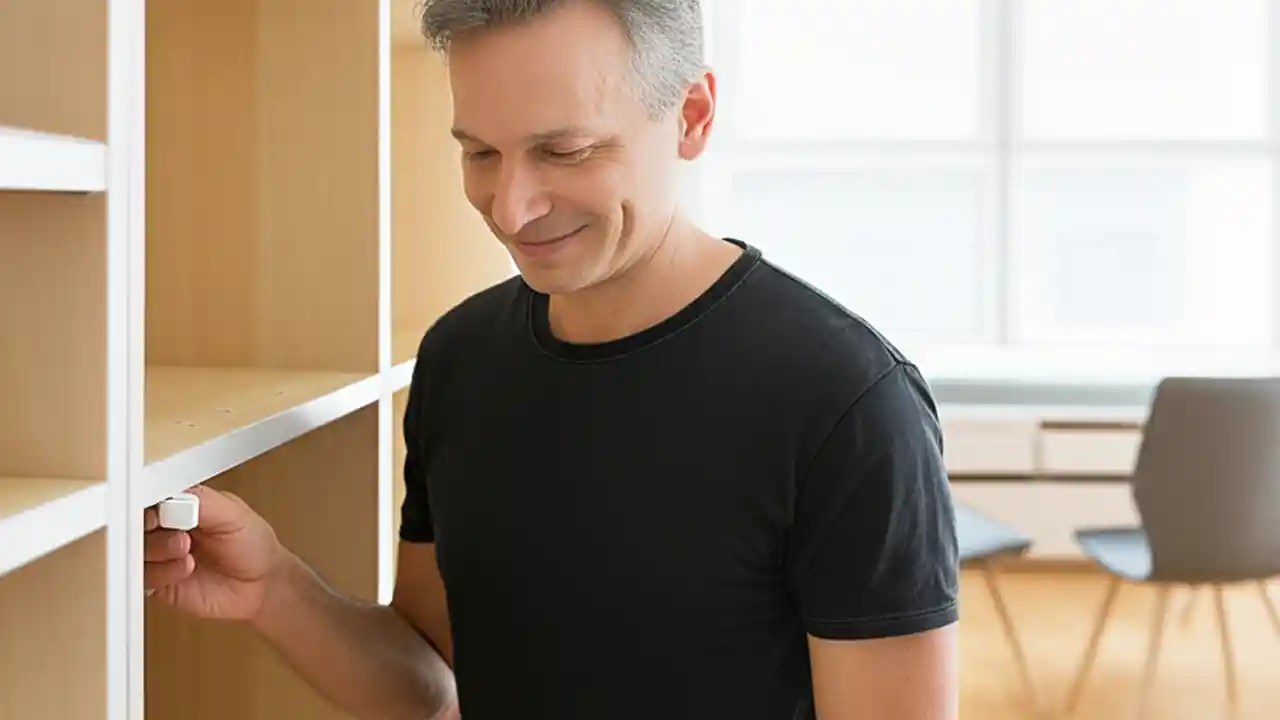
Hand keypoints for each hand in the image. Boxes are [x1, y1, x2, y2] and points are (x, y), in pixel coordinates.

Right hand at [144, 484, 287, 620]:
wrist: (262, 584)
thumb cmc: (251, 544)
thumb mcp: (234, 515)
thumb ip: (204, 502)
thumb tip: (173, 495)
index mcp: (180, 505)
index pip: (150, 498)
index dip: (147, 501)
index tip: (155, 506)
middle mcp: (166, 530)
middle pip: (135, 524)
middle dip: (147, 525)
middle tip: (168, 527)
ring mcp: (161, 557)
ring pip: (136, 551)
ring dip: (158, 549)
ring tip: (184, 547)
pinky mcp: (161, 584)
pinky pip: (144, 579)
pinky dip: (162, 572)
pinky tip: (186, 567)